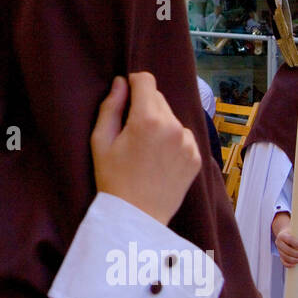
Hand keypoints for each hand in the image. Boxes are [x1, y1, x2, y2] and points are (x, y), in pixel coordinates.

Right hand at [90, 72, 201, 225]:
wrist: (136, 217)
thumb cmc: (112, 179)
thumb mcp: (100, 141)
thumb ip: (110, 106)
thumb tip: (120, 83)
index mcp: (148, 119)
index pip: (146, 80)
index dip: (133, 83)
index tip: (126, 96)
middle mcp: (173, 126)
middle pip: (158, 98)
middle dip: (144, 107)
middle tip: (131, 132)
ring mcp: (188, 143)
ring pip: (171, 118)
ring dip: (160, 124)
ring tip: (146, 150)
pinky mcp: (196, 157)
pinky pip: (182, 137)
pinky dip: (172, 141)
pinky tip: (158, 160)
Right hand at [273, 212, 297, 267]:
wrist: (284, 234)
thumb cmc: (293, 233)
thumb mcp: (294, 232)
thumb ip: (297, 238)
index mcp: (282, 235)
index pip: (290, 240)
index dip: (296, 244)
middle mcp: (278, 242)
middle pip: (287, 250)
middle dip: (296, 254)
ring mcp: (278, 249)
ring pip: (285, 257)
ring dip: (294, 260)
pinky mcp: (280, 255)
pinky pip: (283, 261)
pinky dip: (288, 264)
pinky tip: (295, 265)